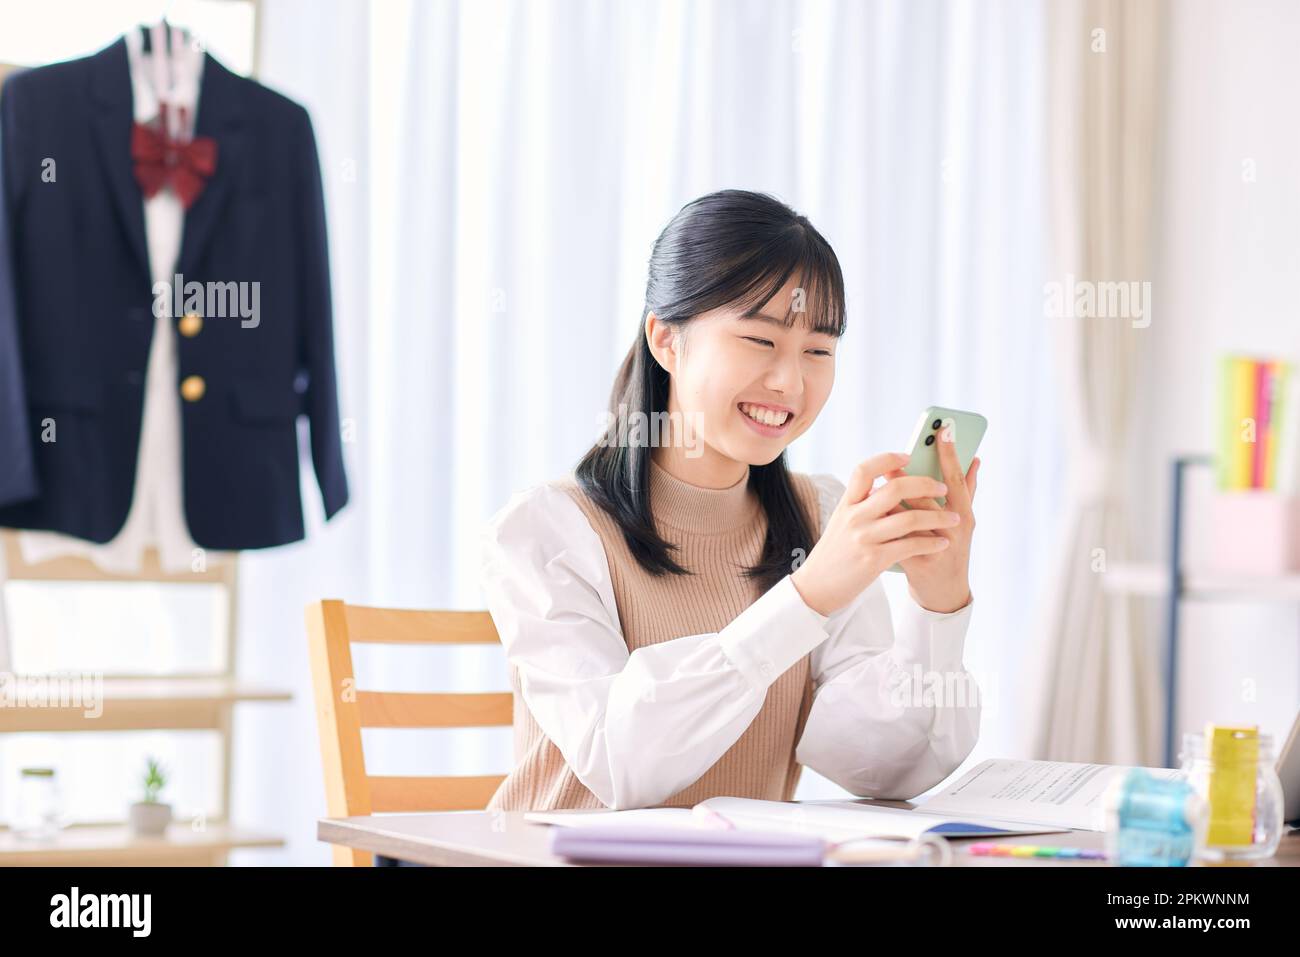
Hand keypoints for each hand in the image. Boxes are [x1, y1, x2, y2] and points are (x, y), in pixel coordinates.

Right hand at [791, 452, 955, 616]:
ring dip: (938, 517)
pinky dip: (930, 543)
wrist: (817, 586)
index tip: (907, 456)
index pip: (864, 470)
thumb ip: (863, 505)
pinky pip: (910, 546)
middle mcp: (854, 517)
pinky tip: (942, 543)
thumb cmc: (835, 553)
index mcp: (847, 504)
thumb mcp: (842, 522)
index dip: (887, 460)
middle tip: (943, 488)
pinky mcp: (873, 560)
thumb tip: (892, 487)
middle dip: (925, 485)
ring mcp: (863, 538)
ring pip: (909, 518)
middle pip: (895, 489)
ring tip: (954, 518)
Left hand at [882, 425, 979, 613]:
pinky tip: (874, 513)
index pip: (957, 480)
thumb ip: (967, 490)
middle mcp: (954, 532)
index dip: (950, 454)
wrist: (943, 595)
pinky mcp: (917, 565)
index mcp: (966, 517)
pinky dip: (885, 525)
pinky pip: (896, 538)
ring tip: (880, 484)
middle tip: (894, 462)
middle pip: (929, 498)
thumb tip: (974, 458)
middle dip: (909, 478)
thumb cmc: (951, 550)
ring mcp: (937, 549)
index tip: (942, 430)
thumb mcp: (963, 522)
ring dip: (893, 500)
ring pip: (910, 517)